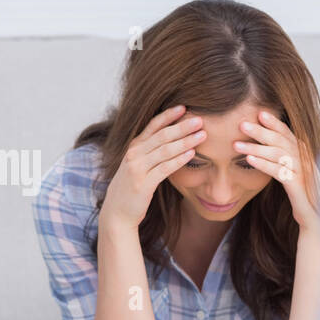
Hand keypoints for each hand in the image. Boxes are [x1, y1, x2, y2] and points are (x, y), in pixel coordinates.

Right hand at [100, 105, 206, 229]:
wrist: (117, 213)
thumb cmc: (131, 188)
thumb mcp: (137, 166)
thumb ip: (150, 152)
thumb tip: (171, 140)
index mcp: (134, 147)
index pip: (152, 125)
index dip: (168, 115)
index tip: (184, 107)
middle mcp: (134, 154)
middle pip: (161, 135)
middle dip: (182, 126)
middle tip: (200, 119)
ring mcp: (137, 168)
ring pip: (165, 150)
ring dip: (185, 141)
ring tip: (202, 135)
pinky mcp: (143, 184)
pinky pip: (164, 168)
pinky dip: (178, 160)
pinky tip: (192, 154)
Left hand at [233, 109, 319, 229]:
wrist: (316, 220)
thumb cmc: (302, 196)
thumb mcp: (293, 175)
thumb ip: (283, 160)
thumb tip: (266, 149)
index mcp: (303, 154)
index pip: (288, 134)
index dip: (274, 123)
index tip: (259, 112)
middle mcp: (305, 160)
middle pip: (282, 140)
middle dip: (261, 131)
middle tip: (242, 124)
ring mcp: (303, 172)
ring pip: (279, 154)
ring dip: (256, 147)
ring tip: (236, 144)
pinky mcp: (298, 186)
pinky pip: (279, 171)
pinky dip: (264, 164)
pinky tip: (249, 160)